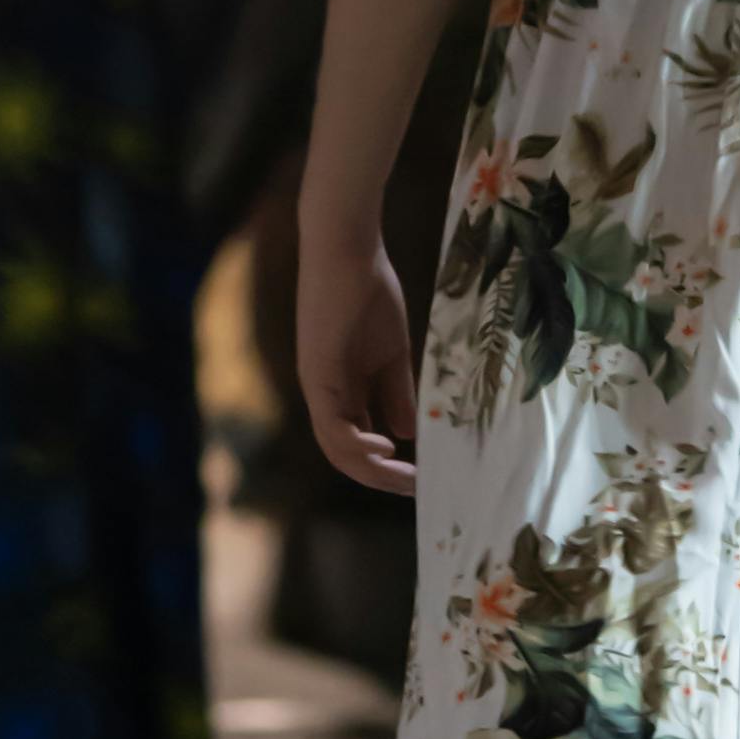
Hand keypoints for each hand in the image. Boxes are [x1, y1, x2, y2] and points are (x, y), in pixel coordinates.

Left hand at [300, 214, 423, 499]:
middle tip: (418, 489)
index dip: (386, 465)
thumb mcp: (391, 353)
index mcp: (342, 389)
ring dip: (372, 470)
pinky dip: (358, 444)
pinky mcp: (317, 373)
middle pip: (347, 454)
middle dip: (383, 477)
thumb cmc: (369, 291)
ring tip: (407, 479)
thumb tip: (407, 433)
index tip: (422, 475)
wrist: (348, 249)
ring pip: (337, 448)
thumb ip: (395, 392)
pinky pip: (332, 424)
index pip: (358, 441)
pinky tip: (388, 450)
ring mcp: (318, 385)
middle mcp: (324, 394)